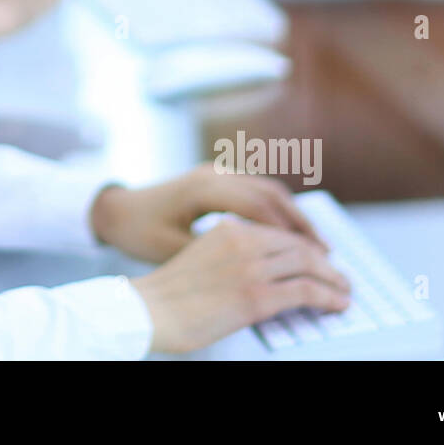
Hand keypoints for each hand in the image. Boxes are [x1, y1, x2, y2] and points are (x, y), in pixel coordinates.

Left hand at [89, 164, 327, 264]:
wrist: (116, 209)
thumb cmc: (140, 232)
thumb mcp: (174, 249)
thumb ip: (213, 254)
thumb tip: (258, 272)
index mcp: (202, 189)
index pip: (258, 207)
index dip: (288, 232)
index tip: (313, 256)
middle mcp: (214, 174)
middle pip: (269, 194)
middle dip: (300, 224)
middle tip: (326, 253)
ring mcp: (216, 172)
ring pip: (266, 189)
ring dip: (293, 215)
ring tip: (316, 245)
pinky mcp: (216, 178)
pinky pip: (255, 190)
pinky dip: (277, 209)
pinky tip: (291, 233)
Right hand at [130, 218, 351, 354]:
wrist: (148, 310)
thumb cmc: (168, 294)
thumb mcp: (201, 258)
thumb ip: (231, 256)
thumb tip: (261, 273)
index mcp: (229, 230)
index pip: (281, 234)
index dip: (306, 247)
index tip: (319, 260)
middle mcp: (243, 242)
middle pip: (299, 247)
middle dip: (325, 263)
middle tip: (340, 276)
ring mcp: (251, 268)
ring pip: (309, 266)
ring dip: (334, 280)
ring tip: (345, 291)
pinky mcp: (256, 297)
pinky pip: (306, 291)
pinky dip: (329, 297)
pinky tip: (338, 305)